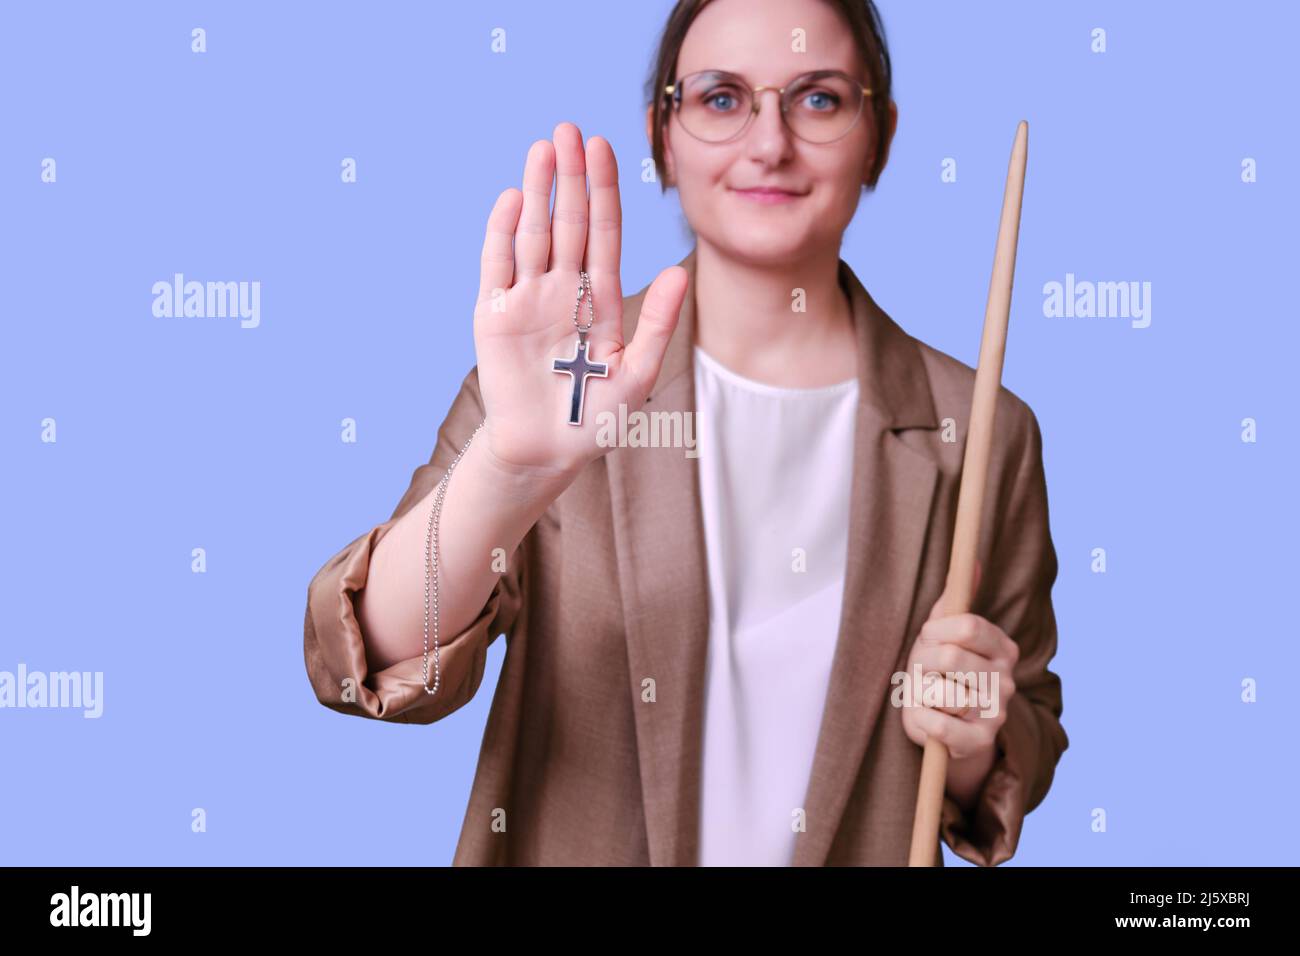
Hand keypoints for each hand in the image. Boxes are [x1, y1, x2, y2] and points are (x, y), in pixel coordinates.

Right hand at [473, 122, 687, 480]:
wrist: (546, 451)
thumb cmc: (596, 418)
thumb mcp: (638, 373)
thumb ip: (657, 324)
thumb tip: (678, 273)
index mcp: (600, 298)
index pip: (604, 233)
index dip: (604, 191)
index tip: (605, 147)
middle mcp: (563, 289)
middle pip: (568, 223)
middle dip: (570, 176)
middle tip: (570, 129)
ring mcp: (527, 298)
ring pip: (533, 234)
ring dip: (538, 192)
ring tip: (543, 148)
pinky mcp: (494, 315)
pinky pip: (497, 266)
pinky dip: (503, 232)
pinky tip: (515, 199)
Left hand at [900, 559, 1018, 761]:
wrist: (946, 730)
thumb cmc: (939, 673)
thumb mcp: (944, 635)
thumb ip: (953, 602)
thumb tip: (970, 562)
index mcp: (1002, 648)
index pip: (968, 626)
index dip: (936, 631)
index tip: (928, 639)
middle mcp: (1006, 679)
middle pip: (949, 656)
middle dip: (921, 663)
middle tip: (921, 672)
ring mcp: (997, 712)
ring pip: (940, 691)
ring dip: (920, 693)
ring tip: (926, 697)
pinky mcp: (980, 741)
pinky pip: (939, 725)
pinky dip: (920, 720)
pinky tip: (925, 717)